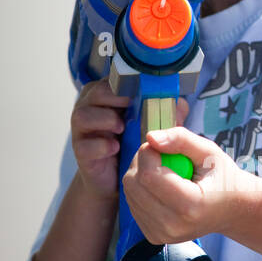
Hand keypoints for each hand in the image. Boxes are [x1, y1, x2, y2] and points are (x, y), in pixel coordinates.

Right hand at [71, 78, 189, 201]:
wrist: (113, 180)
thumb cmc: (130, 146)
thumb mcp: (149, 126)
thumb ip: (165, 114)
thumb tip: (180, 103)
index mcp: (107, 97)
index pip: (112, 80)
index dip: (125, 82)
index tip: (141, 89)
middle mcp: (90, 109)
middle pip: (95, 92)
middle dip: (115, 97)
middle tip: (131, 105)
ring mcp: (81, 131)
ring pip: (83, 115)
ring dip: (105, 119)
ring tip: (121, 127)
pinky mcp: (81, 152)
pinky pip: (85, 145)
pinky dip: (101, 145)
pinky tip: (115, 148)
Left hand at [121, 125, 259, 243]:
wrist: (232, 210)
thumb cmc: (221, 178)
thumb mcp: (210, 152)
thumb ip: (182, 140)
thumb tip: (150, 138)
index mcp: (191, 206)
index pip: (149, 176)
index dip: (148, 153)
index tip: (160, 146)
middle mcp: (174, 226)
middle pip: (133, 185)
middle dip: (140, 162)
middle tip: (160, 156)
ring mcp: (162, 234)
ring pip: (129, 193)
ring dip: (139, 175)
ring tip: (164, 172)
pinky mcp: (154, 237)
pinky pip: (133, 205)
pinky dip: (141, 191)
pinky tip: (161, 190)